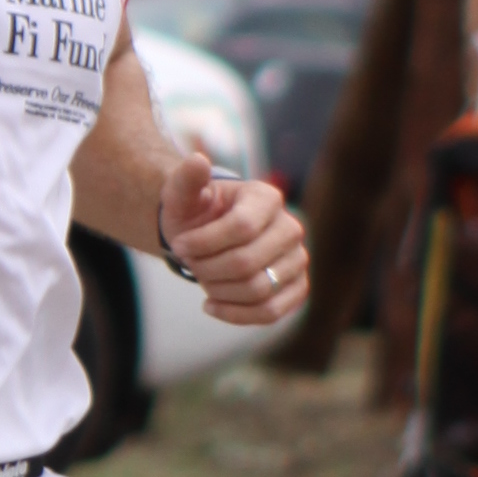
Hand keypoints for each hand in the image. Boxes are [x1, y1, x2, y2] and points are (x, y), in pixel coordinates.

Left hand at [157, 152, 310, 330]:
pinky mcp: (296, 288)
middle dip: (208, 269)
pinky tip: (211, 304)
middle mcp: (291, 227)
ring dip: (219, 291)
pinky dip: (236, 315)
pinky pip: (271, 312)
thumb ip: (185, 179)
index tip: (179, 246)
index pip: (241, 228)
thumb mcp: (181, 194)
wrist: (206, 235)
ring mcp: (298, 259)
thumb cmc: (194, 213)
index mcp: (267, 198)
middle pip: (247, 262)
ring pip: (258, 290)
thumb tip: (197, 161)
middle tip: (190, 264)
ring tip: (202, 279)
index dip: (205, 243)